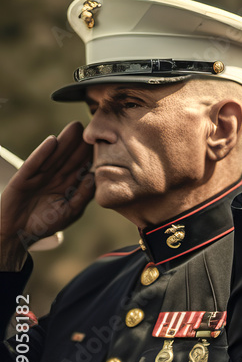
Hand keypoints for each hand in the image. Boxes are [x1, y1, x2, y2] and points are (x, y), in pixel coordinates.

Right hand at [0, 122, 94, 270]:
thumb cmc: (44, 224)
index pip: (80, 167)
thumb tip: (95, 177)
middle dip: (79, 143)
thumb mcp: (70, 210)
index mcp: (66, 185)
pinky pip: (34, 164)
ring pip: (54, 156)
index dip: (90, 154)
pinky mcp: (22, 179)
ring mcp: (38, 177)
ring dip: (64, 142)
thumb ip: (83, 195)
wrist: (16, 235)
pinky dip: (42, 153)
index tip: (105, 141)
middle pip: (68, 157)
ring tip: (75, 127)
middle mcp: (53, 178)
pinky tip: (52, 142)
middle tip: (91, 126)